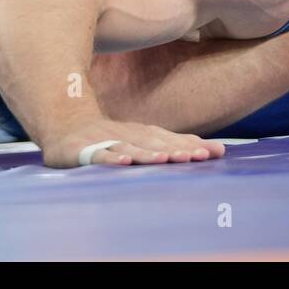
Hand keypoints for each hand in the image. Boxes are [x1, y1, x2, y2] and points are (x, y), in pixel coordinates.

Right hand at [41, 116, 225, 167]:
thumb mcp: (146, 140)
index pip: (172, 140)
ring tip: (167, 160)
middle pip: (155, 143)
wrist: (67, 126)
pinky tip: (125, 162)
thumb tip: (221, 150)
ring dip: (149, 154)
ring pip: (131, 148)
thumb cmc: (114, 137)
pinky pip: (100, 154)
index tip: (213, 153)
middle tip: (196, 157)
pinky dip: (112, 158)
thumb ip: (180, 145)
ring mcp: (107, 141)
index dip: (192, 146)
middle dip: (176, 150)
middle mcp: (129, 135)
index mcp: (145, 133)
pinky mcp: (84, 150)